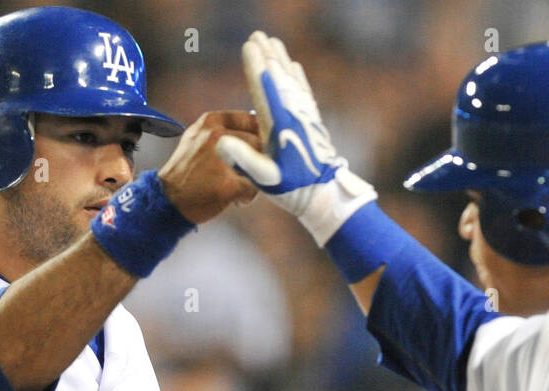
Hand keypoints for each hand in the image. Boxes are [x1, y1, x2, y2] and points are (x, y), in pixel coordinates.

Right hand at [157, 110, 260, 223]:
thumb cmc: (185, 172)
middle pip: (259, 143)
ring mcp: (223, 159)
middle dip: (258, 160)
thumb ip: (222, 131)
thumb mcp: (198, 139)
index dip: (260, 136)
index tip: (260, 148)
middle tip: (247, 173)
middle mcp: (217, 135)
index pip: (252, 120)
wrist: (167, 200)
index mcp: (211, 121)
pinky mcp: (229, 183)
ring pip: (259, 164)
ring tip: (239, 186)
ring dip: (254, 178)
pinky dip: (248, 196)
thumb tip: (256, 127)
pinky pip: (254, 187)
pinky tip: (236, 199)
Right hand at [217, 31, 375, 242]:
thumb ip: (244, 160)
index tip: (249, 46)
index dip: (256, 67)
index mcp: (279, 125)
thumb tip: (222, 141)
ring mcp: (305, 118)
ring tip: (274, 44)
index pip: (264, 89)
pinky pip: (303, 93)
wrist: (326, 196)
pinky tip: (295, 68)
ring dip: (282, 61)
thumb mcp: (264, 178)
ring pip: (292, 82)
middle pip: (279, 78)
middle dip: (268, 56)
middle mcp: (293, 116)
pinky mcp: (313, 123)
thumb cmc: (292, 190)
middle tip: (258, 36)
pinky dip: (297, 78)